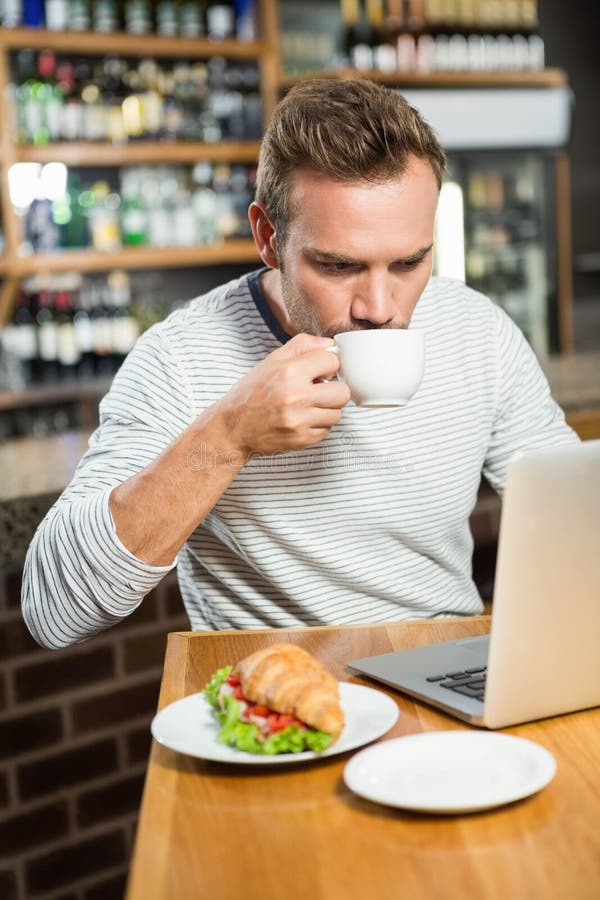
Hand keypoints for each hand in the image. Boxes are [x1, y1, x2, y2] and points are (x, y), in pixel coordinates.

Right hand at [217, 334, 351, 458]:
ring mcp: (300, 421)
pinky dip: (318, 425)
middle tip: (318, 391)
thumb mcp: (271, 361)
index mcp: (288, 372)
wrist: (232, 428)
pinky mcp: (302, 439)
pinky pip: (327, 430)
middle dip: (332, 390)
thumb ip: (302, 346)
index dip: (326, 366)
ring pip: (337, 413)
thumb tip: (330, 344)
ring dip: (326, 409)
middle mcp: (296, 397)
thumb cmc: (250, 394)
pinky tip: (302, 420)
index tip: (318, 372)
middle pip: (342, 392)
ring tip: (308, 406)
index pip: (333, 362)